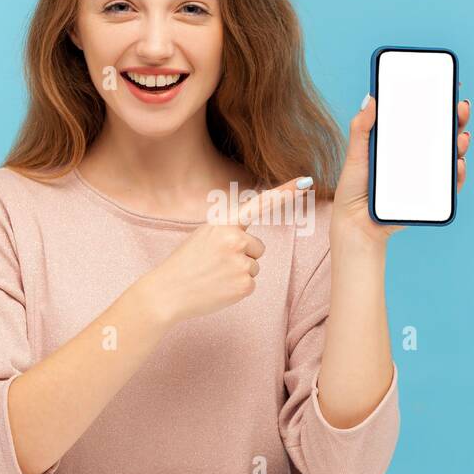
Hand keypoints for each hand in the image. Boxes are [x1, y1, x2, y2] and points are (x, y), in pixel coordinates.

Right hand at [135, 178, 308, 324]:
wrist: (168, 291)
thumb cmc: (186, 263)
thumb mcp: (204, 235)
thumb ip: (228, 230)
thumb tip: (248, 237)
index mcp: (224, 223)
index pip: (259, 204)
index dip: (285, 192)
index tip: (306, 181)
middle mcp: (236, 240)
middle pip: (257, 247)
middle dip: (242, 256)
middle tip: (215, 264)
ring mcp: (241, 263)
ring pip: (254, 266)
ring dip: (239, 272)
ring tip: (215, 275)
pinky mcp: (245, 284)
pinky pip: (251, 283)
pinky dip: (237, 288)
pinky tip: (219, 288)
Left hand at [331, 84, 471, 247]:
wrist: (356, 224)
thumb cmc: (354, 189)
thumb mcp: (356, 154)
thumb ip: (361, 127)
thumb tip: (371, 97)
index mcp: (400, 142)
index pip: (423, 118)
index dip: (437, 101)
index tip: (447, 84)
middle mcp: (415, 157)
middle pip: (442, 133)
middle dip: (456, 118)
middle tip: (460, 107)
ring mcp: (425, 176)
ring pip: (450, 156)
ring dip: (461, 143)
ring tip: (461, 136)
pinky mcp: (430, 196)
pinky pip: (450, 184)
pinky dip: (458, 174)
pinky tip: (458, 164)